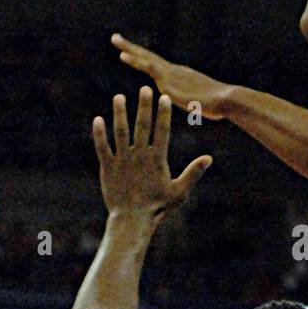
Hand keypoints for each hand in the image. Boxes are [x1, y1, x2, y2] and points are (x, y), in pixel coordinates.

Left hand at [93, 88, 211, 221]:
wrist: (132, 220)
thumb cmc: (158, 207)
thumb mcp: (180, 191)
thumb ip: (193, 172)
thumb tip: (209, 158)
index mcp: (157, 159)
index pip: (162, 131)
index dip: (163, 113)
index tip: (163, 97)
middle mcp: (139, 155)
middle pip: (142, 126)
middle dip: (144, 106)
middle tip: (144, 89)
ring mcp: (122, 160)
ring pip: (120, 132)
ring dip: (120, 113)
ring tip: (119, 97)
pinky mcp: (108, 167)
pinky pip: (102, 147)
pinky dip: (100, 133)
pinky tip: (98, 119)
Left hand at [111, 34, 229, 118]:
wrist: (226, 100)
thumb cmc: (220, 105)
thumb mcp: (204, 103)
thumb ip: (197, 102)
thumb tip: (202, 105)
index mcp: (180, 78)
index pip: (158, 67)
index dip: (144, 60)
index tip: (132, 54)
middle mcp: (174, 71)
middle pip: (149, 57)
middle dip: (133, 48)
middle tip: (116, 38)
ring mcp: (171, 74)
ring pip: (146, 58)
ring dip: (129, 48)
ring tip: (114, 39)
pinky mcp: (168, 80)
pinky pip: (148, 67)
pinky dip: (135, 60)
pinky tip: (122, 55)